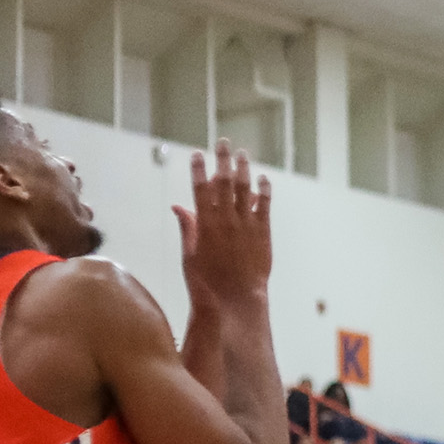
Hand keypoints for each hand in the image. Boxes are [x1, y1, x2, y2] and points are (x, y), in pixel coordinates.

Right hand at [172, 139, 271, 301]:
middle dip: (223, 160)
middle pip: (225, 183)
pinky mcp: (263, 233)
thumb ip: (188, 227)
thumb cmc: (207, 282)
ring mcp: (247, 225)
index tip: (198, 154)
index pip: (200, 189)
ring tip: (242, 154)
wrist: (236, 300)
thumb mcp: (189, 255)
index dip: (199, 170)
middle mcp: (227, 220)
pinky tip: (263, 179)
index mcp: (205, 225)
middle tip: (224, 143)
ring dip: (244, 170)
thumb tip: (178, 207)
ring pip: (246, 190)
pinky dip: (264, 190)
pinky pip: (265, 206)